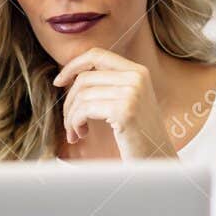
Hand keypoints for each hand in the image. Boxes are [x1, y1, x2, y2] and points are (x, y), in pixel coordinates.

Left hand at [52, 48, 175, 159]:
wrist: (157, 160)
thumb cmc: (137, 136)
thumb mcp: (127, 102)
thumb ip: (108, 85)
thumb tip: (71, 75)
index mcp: (137, 71)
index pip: (97, 54)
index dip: (73, 66)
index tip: (58, 82)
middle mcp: (136, 77)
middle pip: (84, 79)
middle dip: (69, 102)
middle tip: (70, 122)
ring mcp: (132, 92)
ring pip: (81, 95)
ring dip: (71, 117)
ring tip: (76, 132)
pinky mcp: (124, 110)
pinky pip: (83, 110)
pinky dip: (75, 123)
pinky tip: (80, 134)